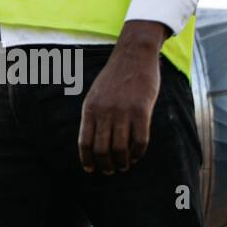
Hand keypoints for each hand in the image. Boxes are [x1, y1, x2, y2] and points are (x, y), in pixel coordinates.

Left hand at [77, 25, 165, 174]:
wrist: (133, 55)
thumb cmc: (115, 77)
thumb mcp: (96, 94)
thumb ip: (94, 114)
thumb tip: (92, 141)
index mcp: (90, 108)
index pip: (84, 142)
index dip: (87, 160)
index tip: (90, 169)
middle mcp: (104, 111)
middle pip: (101, 150)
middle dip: (105, 165)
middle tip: (110, 171)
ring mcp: (123, 111)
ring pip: (120, 149)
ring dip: (122, 163)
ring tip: (124, 165)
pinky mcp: (142, 110)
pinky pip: (140, 141)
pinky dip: (138, 153)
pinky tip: (137, 155)